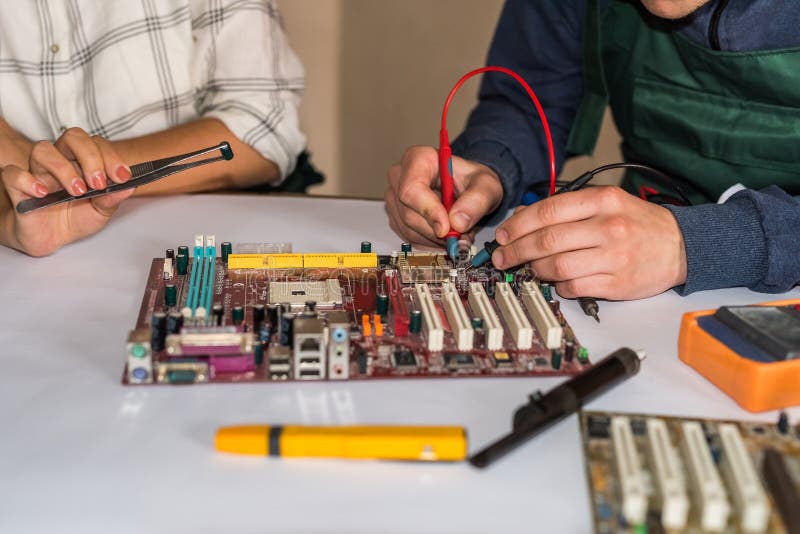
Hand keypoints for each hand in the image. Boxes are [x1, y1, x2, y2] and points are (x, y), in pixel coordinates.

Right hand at [0, 127, 133, 255]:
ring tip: (77, 191)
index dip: (111, 157)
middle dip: (90, 157)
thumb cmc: (76, 218)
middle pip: (73, 137)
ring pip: (43, 150)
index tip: (122, 176)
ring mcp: (38, 171)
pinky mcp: (17, 186)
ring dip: (63, 168)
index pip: (97, 144)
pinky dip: (27, 180)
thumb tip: (130, 187)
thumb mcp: (100, 212)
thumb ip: (112, 199)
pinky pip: (14, 173)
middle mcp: (61, 160)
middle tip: (99, 183)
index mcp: (83, 162)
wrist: (51, 238)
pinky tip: (43, 193)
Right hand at [384, 146, 502, 247]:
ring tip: (457, 232)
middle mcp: (400, 175)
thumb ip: (477, 201)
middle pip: (409, 214)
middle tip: (461, 235)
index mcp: (418, 158)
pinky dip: (430, 242)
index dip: (428, 211)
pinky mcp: (396, 215)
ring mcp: (394, 196)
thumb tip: (458, 221)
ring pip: (409, 229)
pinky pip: (408, 237)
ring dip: (436, 239)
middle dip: (437, 231)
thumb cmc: (471, 180)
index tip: (446, 228)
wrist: (466, 188)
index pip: (412, 189)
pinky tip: (445, 234)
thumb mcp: (486, 185)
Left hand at [491, 186, 686, 299]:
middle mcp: (608, 226)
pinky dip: (559, 285)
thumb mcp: (606, 203)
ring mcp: (614, 256)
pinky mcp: (617, 283)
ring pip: (557, 266)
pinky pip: (574, 286)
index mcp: (602, 200)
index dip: (517, 225)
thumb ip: (567, 208)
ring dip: (536, 270)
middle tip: (502, 257)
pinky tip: (557, 281)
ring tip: (531, 269)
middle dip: (516, 250)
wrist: (682, 245)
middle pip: (547, 240)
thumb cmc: (638, 223)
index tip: (503, 235)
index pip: (547, 211)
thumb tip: (522, 218)